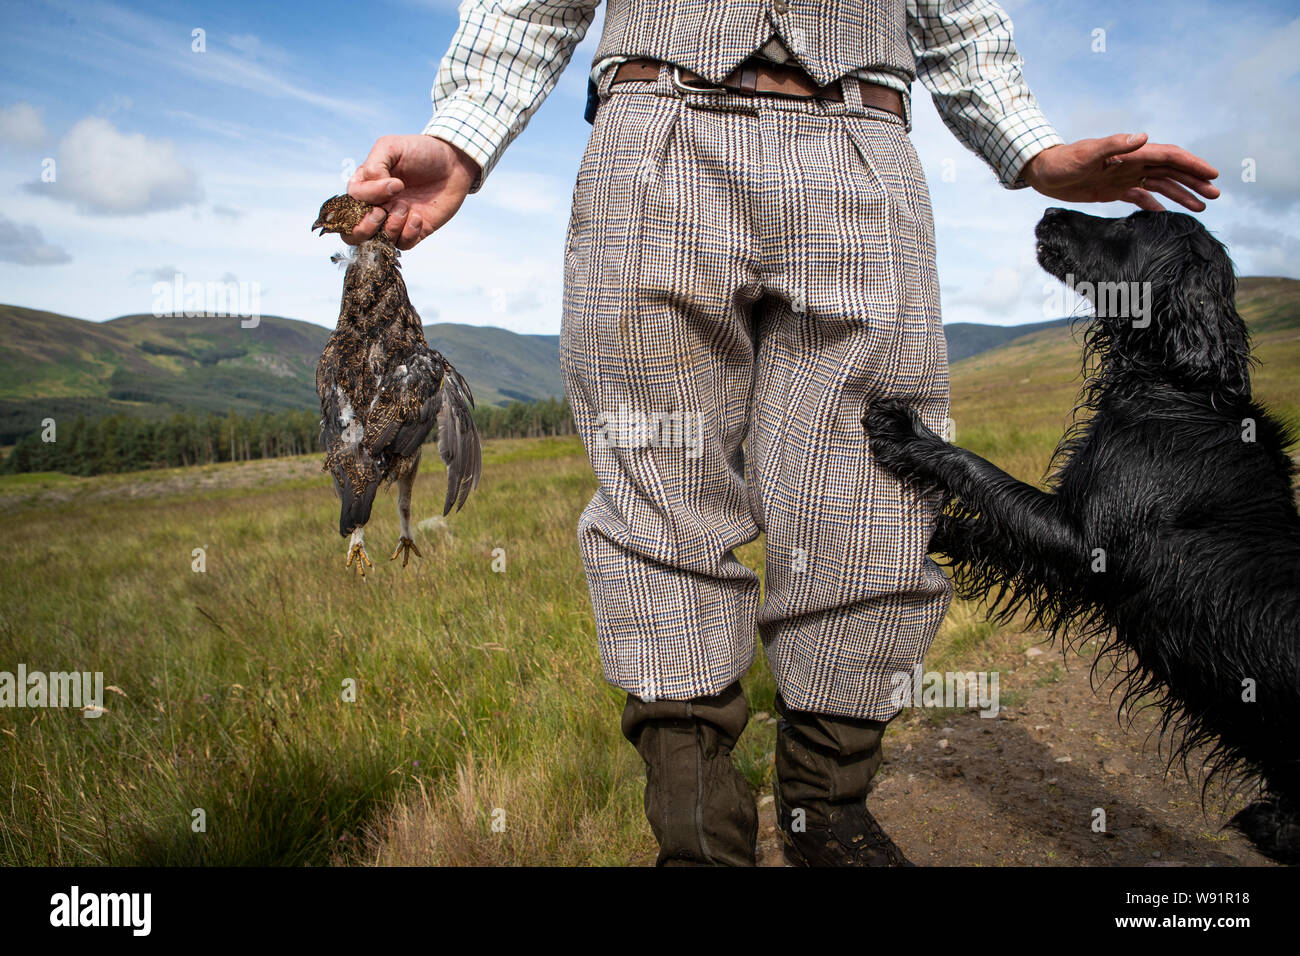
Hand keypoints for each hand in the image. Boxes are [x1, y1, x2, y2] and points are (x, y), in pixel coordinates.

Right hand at [345, 135, 481, 248]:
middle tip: (382, 213)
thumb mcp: (391, 147)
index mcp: (365, 186)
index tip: (395, 184)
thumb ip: (374, 166)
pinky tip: (419, 217)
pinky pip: (403, 244)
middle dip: (364, 229)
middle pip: (353, 234)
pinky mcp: (414, 231)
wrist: (454, 163)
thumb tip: (373, 191)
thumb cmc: (421, 151)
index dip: (367, 198)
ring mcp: (394, 220)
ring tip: (407, 207)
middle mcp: (376, 206)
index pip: (351, 203)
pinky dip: (408, 233)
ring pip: (379, 240)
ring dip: (392, 226)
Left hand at [1021, 133, 1219, 211]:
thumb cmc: (1063, 161)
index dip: (1192, 165)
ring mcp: (1125, 177)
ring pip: (1161, 185)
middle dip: (1194, 182)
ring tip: (1201, 207)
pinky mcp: (1114, 190)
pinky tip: (1168, 216)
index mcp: (1131, 153)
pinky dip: (1156, 205)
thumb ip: (1114, 145)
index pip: (1170, 156)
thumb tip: (1143, 136)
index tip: (1212, 175)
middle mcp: (1132, 163)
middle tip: (1215, 195)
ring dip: (1181, 194)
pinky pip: (1142, 198)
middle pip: (1171, 171)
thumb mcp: (1087, 153)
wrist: (1043, 172)